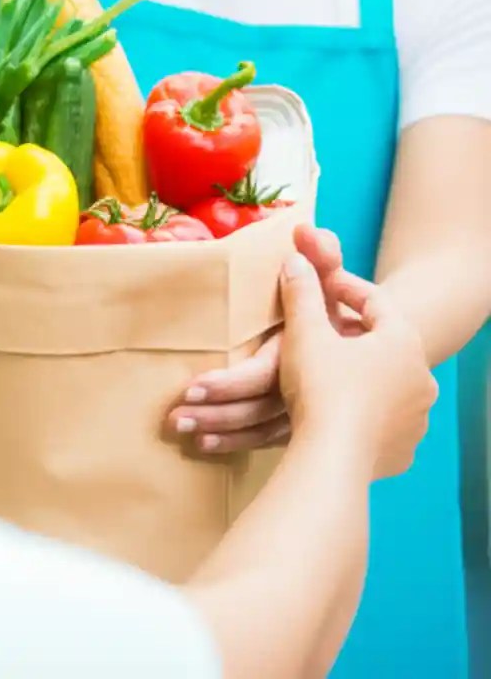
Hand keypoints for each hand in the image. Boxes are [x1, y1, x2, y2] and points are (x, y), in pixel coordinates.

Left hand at [168, 226, 355, 452]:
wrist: (380, 345)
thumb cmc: (341, 305)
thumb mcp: (334, 277)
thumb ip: (320, 255)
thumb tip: (303, 228)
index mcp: (312, 352)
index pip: (265, 373)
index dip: (229, 382)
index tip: (191, 388)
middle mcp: (313, 386)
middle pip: (259, 408)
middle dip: (217, 415)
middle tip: (175, 420)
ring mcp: (313, 411)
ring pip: (264, 430)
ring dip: (224, 435)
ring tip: (185, 437)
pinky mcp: (309, 426)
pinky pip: (272, 441)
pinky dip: (240, 445)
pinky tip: (208, 448)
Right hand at [278, 243, 436, 477]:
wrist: (332, 458)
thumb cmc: (323, 388)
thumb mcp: (305, 334)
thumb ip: (302, 293)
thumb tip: (295, 258)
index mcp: (402, 341)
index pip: (376, 301)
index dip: (344, 288)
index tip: (319, 285)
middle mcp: (420, 379)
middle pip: (385, 346)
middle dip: (353, 338)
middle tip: (321, 335)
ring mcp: (416, 419)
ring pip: (387, 388)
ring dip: (361, 380)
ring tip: (327, 381)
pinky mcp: (402, 452)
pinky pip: (384, 425)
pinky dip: (364, 418)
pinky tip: (340, 420)